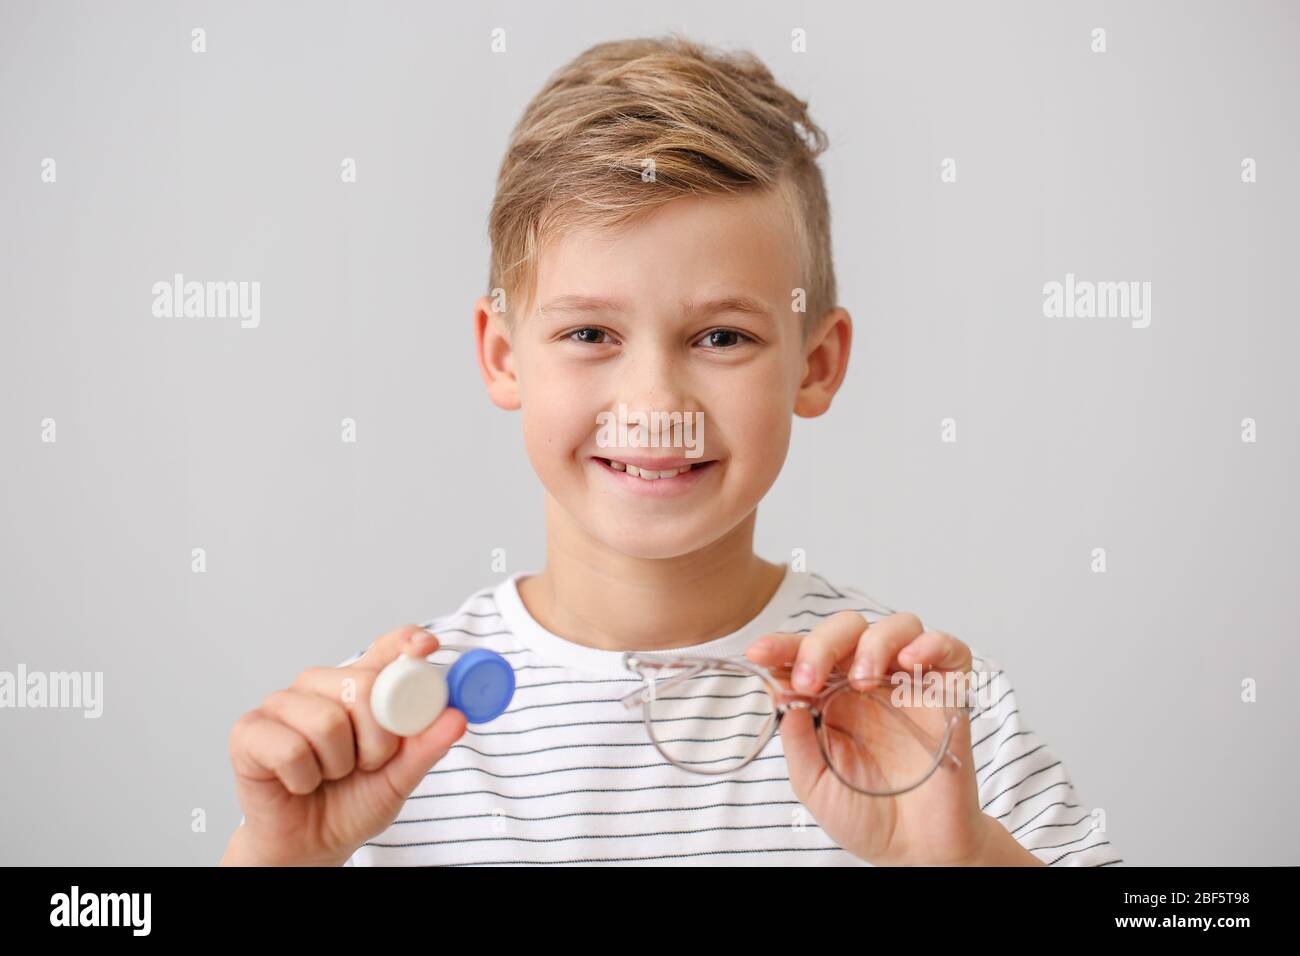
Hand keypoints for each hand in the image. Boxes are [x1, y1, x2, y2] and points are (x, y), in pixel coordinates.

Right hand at [221, 625, 467, 865]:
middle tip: (367, 763)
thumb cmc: (352, 803)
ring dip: (338, 765)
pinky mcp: (248, 730)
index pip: (385, 649)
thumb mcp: (400, 778)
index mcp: (359, 686)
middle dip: (377, 740)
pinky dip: (304, 778)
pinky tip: (299, 782)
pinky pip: (291, 749)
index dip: (406, 643)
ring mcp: (281, 704)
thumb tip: (457, 717)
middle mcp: (320, 685)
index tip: (427, 648)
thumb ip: (426, 746)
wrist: (310, 845)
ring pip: (327, 721)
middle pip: (362, 686)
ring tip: (330, 775)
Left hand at [745, 611, 1038, 865]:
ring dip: (874, 643)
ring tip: (864, 680)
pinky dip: (931, 644)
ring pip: (898, 626)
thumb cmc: (867, 816)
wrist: (919, 850)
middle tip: (810, 679)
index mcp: (832, 697)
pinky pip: (949, 650)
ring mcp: (910, 685)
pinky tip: (910, 664)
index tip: (758, 654)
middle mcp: (870, 682)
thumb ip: (799, 742)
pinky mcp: (949, 694)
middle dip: (821, 644)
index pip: (806, 655)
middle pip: (848, 629)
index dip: (783, 646)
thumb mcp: (815, 784)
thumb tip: (785, 697)